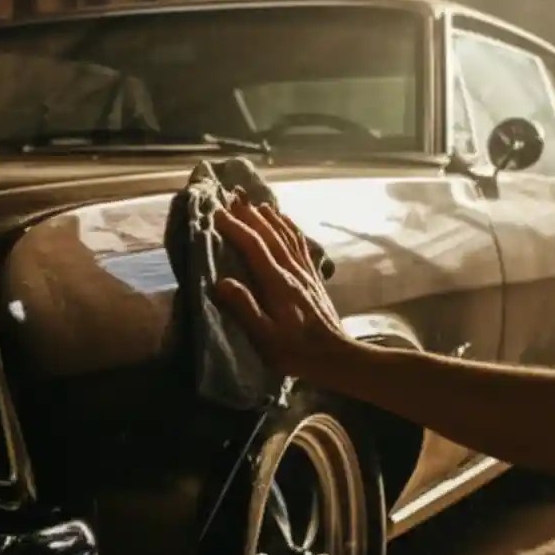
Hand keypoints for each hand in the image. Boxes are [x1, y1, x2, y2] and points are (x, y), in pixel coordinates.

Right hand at [212, 196, 357, 382]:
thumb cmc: (296, 352)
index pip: (254, 247)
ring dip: (270, 218)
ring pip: (286, 236)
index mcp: (278, 284)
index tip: (217, 214)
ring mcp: (305, 272)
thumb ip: (244, 309)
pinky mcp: (314, 277)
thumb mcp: (265, 338)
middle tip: (232, 198)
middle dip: (250, 215)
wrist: (336, 356)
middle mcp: (293, 271)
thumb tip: (221, 282)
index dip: (236, 228)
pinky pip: (301, 245)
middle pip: (270, 235)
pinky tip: (286, 222)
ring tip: (256, 203)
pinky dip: (290, 228)